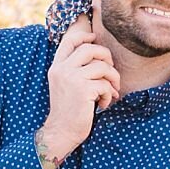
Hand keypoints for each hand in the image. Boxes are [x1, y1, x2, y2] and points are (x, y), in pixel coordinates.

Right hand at [38, 22, 118, 168]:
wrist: (61, 132)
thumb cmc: (68, 110)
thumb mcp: (66, 85)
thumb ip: (76, 70)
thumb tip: (102, 58)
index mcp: (56, 67)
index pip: (70, 41)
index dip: (85, 36)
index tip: (95, 39)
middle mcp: (62, 70)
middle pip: (90, 48)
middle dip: (106, 57)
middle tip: (111, 70)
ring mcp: (72, 78)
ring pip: (102, 66)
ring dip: (113, 78)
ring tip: (112, 91)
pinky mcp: (83, 89)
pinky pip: (105, 84)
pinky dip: (108, 95)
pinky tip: (103, 104)